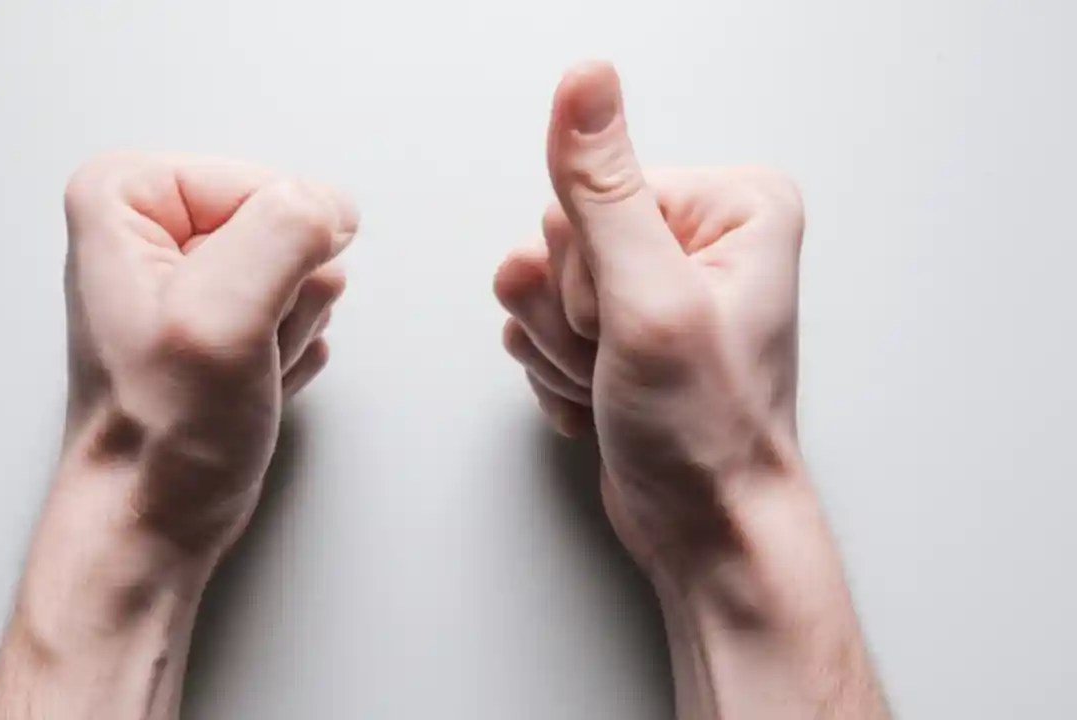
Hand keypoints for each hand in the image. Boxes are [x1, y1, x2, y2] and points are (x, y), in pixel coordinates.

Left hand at [0, 154, 356, 718]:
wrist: (152, 521)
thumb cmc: (160, 437)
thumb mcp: (224, 317)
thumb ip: (286, 232)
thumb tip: (333, 204)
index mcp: (124, 196)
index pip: (266, 184)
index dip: (277, 254)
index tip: (239, 311)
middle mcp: (152, 224)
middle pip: (285, 225)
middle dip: (283, 294)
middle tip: (238, 347)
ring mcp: (192, 273)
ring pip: (301, 269)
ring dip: (290, 329)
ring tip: (239, 370)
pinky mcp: (225, 316)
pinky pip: (300, 310)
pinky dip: (289, 353)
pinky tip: (248, 384)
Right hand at [495, 64, 803, 577]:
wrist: (706, 526)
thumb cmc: (706, 432)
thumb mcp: (649, 302)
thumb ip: (602, 189)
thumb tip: (585, 82)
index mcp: (727, 204)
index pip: (588, 190)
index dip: (590, 273)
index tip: (633, 324)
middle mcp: (692, 233)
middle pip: (556, 235)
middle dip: (572, 316)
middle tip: (624, 360)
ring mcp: (650, 280)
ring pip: (535, 281)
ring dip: (559, 349)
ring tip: (618, 385)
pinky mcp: (616, 323)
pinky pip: (533, 322)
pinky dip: (555, 371)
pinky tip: (604, 399)